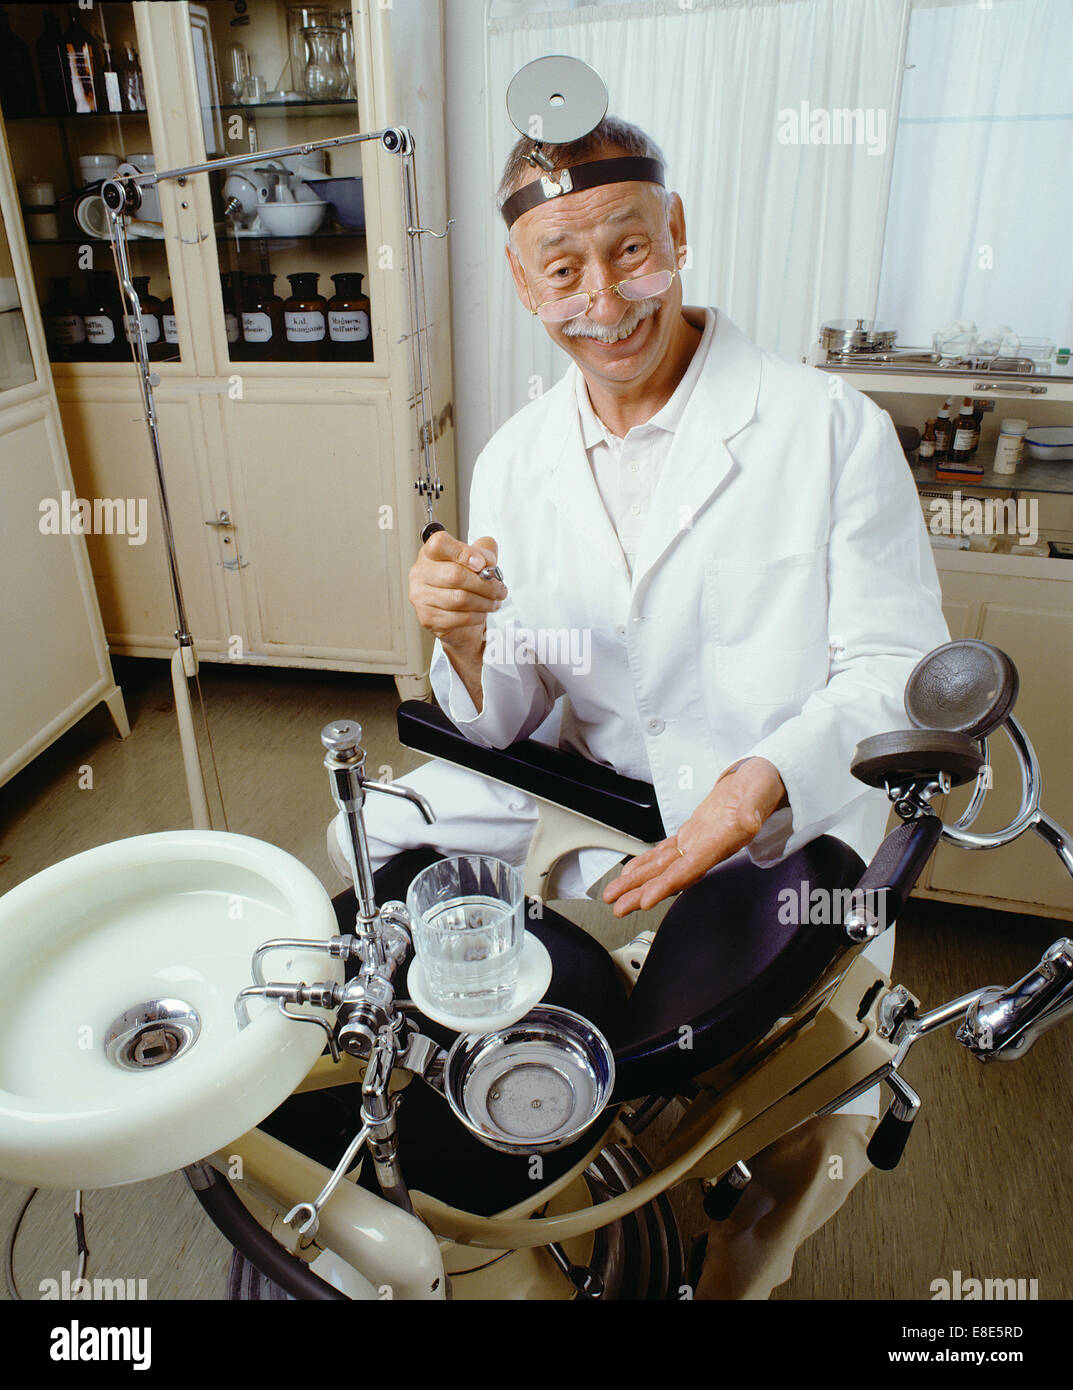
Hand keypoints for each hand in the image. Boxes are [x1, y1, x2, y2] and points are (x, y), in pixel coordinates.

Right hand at [408, 529, 507, 654]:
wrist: (452, 611)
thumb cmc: (462, 581)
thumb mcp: (475, 558)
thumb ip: (485, 550)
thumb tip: (488, 561)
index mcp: (430, 553)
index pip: (440, 544)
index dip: (463, 552)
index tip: (482, 563)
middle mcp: (421, 573)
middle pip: (455, 575)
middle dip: (485, 584)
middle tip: (499, 589)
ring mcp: (421, 597)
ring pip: (460, 599)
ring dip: (485, 602)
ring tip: (494, 602)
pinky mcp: (428, 618)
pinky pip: (460, 618)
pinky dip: (477, 616)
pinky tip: (482, 613)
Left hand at [602, 757, 787, 916]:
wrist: (767, 779)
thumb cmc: (765, 783)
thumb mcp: (762, 788)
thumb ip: (755, 805)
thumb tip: (749, 820)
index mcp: (722, 839)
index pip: (691, 868)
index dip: (668, 885)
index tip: (646, 901)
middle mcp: (708, 846)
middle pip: (672, 875)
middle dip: (643, 893)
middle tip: (618, 908)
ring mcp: (699, 842)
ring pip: (665, 867)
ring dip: (639, 882)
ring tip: (616, 896)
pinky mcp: (693, 833)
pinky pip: (667, 853)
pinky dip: (647, 863)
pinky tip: (632, 873)